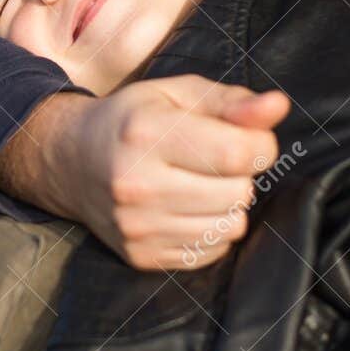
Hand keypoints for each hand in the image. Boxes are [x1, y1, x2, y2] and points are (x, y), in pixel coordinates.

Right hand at [0, 78, 290, 269]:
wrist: (71, 162)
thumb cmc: (133, 120)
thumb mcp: (177, 95)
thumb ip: (231, 102)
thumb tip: (278, 107)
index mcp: (146, 132)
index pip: (238, 153)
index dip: (260, 145)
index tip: (248, 137)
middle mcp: (137, 183)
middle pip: (238, 192)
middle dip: (240, 175)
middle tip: (213, 161)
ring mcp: (136, 226)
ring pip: (230, 226)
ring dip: (228, 204)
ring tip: (200, 184)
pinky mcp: (140, 255)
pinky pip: (211, 251)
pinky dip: (211, 230)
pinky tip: (187, 208)